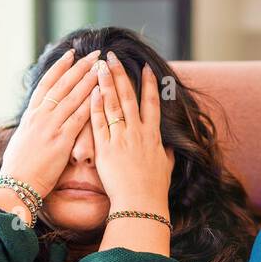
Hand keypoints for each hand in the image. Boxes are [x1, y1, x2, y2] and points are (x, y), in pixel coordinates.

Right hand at [0, 48, 101, 197]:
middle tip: (94, 54)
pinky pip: (77, 118)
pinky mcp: (60, 141)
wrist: (16, 185)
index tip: (71, 54)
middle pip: (62, 85)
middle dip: (79, 67)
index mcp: (31, 115)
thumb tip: (36, 119)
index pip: (46, 84)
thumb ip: (33, 127)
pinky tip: (100, 93)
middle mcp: (40, 117)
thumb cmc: (19, 168)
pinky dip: (89, 104)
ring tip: (101, 66)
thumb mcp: (22, 140)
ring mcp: (50, 127)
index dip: (60, 68)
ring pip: (71, 97)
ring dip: (87, 80)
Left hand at [92, 52, 175, 210]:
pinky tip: (90, 91)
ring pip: (112, 104)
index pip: (151, 103)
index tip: (145, 69)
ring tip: (99, 66)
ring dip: (105, 83)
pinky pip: (98, 123)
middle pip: (128, 97)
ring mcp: (121, 139)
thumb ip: (167, 155)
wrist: (141, 205)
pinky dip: (95, 106)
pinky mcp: (106, 149)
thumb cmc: (154, 190)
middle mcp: (137, 133)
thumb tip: (170, 148)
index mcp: (153, 136)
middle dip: (121, 74)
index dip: (149, 84)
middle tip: (112, 57)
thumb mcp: (166, 169)